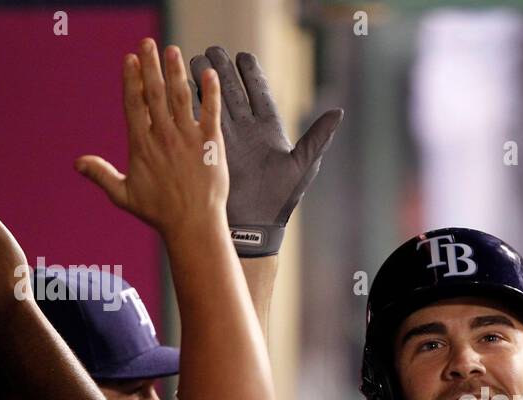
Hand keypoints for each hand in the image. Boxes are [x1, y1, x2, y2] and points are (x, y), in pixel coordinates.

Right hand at [77, 39, 226, 240]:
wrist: (193, 225)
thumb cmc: (159, 212)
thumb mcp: (124, 195)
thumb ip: (101, 175)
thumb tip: (77, 163)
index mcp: (141, 144)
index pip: (134, 104)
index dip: (131, 79)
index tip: (130, 59)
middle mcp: (163, 136)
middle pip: (154, 93)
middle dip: (150, 65)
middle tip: (148, 43)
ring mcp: (188, 139)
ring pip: (180, 97)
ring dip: (175, 71)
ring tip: (171, 50)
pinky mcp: (211, 144)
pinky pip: (211, 112)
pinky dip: (211, 92)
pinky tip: (209, 73)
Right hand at [189, 46, 341, 256]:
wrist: (253, 226)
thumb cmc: (280, 199)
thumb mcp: (302, 166)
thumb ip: (318, 137)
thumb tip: (339, 112)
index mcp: (269, 129)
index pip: (260, 93)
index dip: (251, 74)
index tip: (243, 57)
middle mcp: (247, 129)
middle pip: (234, 91)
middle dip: (224, 69)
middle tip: (214, 51)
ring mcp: (227, 137)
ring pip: (214, 101)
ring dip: (205, 80)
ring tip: (197, 60)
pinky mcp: (209, 148)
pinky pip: (199, 121)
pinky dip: (192, 104)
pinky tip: (183, 86)